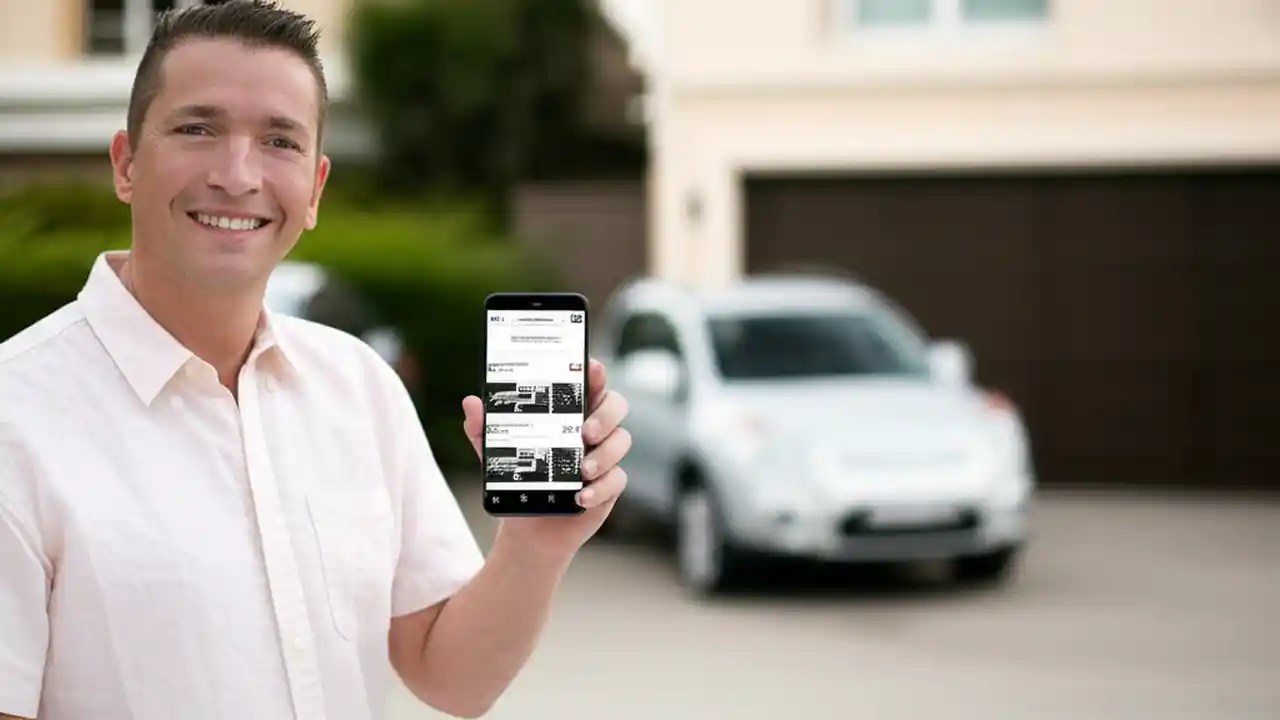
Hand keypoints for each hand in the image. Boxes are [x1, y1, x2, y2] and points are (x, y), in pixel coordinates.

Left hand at [462, 359, 630, 559]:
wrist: (529, 526)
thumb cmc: (519, 478)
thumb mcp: (497, 453)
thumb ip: (483, 428)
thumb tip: (471, 402)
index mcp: (570, 411)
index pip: (590, 382)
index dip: (595, 372)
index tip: (591, 367)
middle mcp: (593, 428)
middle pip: (616, 405)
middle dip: (606, 415)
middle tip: (585, 431)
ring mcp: (605, 455)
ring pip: (622, 441)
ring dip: (605, 454)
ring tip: (582, 471)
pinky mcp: (610, 484)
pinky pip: (617, 479)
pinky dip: (601, 488)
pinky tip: (582, 497)